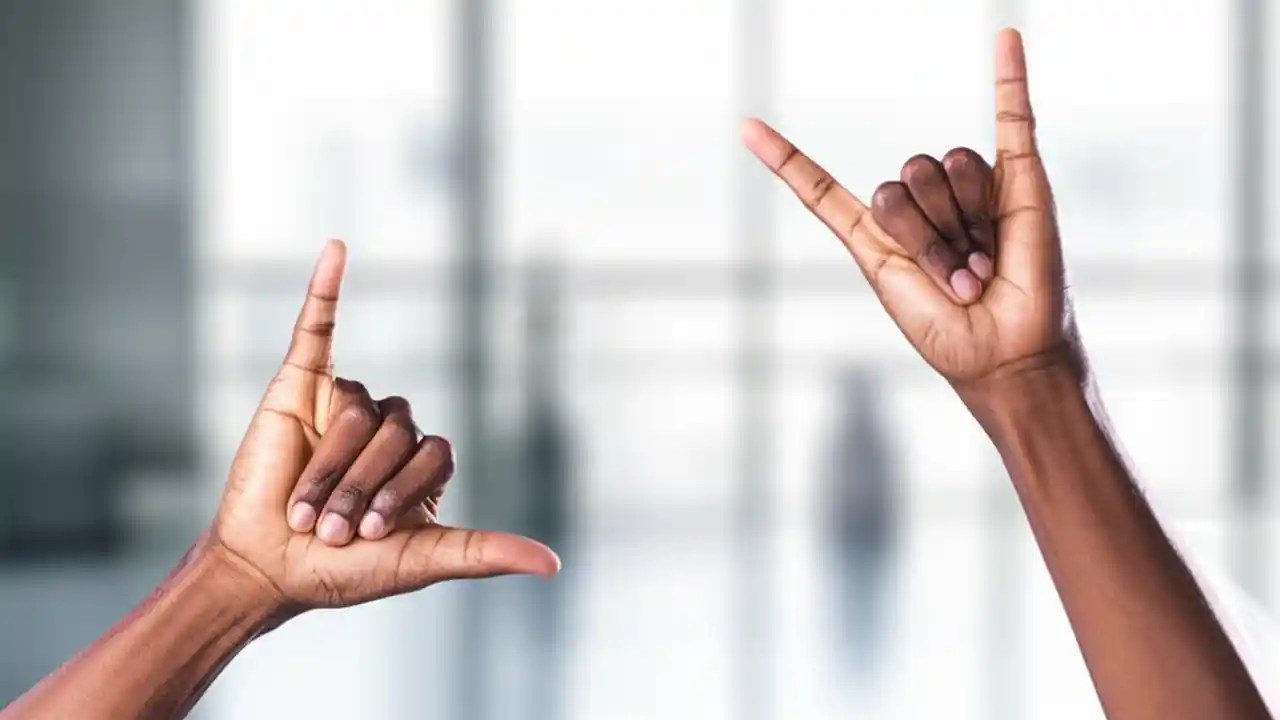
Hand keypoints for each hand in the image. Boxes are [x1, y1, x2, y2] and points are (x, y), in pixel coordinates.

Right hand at [202, 240, 558, 613]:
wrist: (267, 569)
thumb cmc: (342, 571)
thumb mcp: (422, 561)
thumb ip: (485, 552)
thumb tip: (554, 564)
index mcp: (420, 463)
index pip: (439, 451)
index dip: (407, 490)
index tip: (375, 535)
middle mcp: (387, 428)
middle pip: (403, 429)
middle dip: (365, 486)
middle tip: (333, 529)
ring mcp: (344, 403)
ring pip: (361, 411)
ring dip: (333, 467)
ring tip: (306, 510)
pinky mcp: (299, 385)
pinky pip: (318, 328)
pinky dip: (325, 287)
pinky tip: (337, 249)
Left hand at [743, 30, 1077, 389]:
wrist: (1003, 355)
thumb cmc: (945, 331)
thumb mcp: (889, 277)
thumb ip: (877, 225)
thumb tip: (898, 188)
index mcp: (878, 233)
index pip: (822, 186)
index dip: (784, 159)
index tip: (745, 127)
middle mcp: (922, 205)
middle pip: (897, 181)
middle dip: (922, 236)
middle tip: (951, 280)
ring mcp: (970, 189)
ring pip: (942, 165)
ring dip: (961, 227)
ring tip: (980, 268)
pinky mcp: (1022, 181)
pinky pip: (1013, 117)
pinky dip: (1011, 77)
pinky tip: (1007, 36)